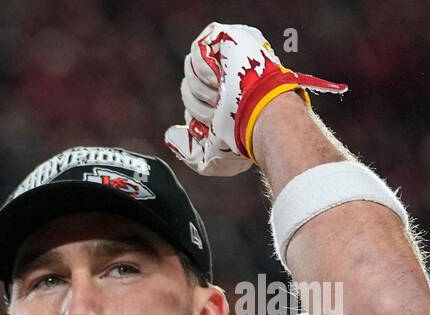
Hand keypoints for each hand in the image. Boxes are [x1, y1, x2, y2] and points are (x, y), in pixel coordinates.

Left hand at [163, 22, 347, 176]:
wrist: (260, 121)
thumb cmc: (240, 141)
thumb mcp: (211, 161)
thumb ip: (187, 153)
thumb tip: (170, 135)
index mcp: (224, 99)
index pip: (192, 100)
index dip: (197, 114)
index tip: (212, 124)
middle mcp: (225, 76)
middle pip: (187, 86)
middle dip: (197, 106)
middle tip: (217, 111)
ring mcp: (227, 56)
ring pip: (189, 68)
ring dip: (201, 91)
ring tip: (221, 96)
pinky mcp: (229, 38)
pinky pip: (197, 51)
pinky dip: (202, 71)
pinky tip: (219, 79)